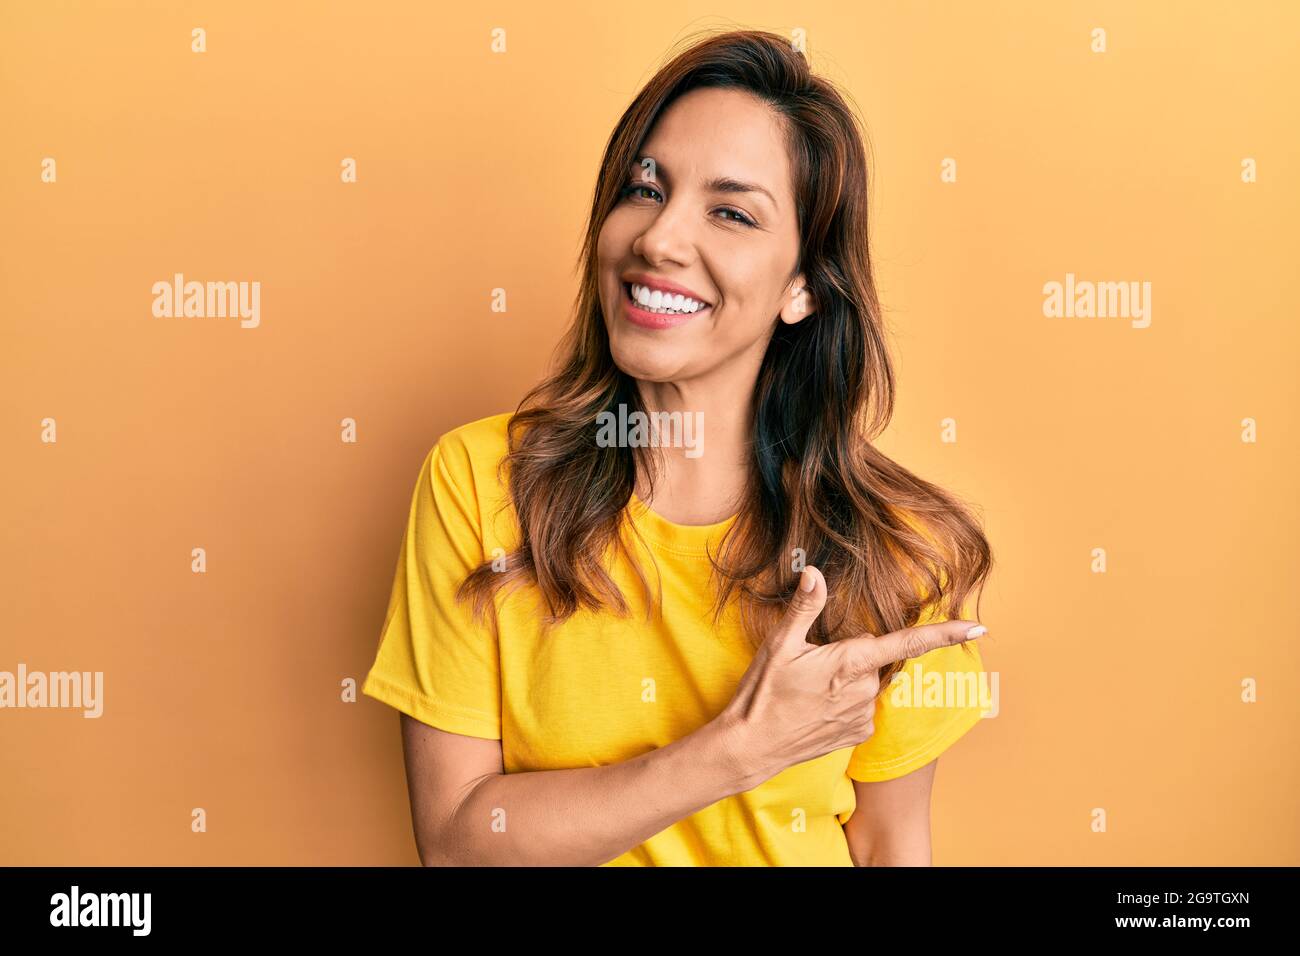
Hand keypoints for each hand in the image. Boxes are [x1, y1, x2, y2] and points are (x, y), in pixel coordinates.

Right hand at [713, 565, 983, 787]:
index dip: (945, 633)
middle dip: (854, 655)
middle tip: (815, 664)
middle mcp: (865, 690)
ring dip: (848, 681)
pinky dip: (845, 703)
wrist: (751, 748)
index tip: (978, 628)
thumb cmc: (763, 694)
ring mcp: (863, 716)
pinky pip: (861, 708)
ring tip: (810, 690)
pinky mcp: (858, 735)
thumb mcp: (779, 645)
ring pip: (868, 684)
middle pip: (876, 659)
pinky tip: (818, 708)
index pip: (907, 643)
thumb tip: (815, 572)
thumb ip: (805, 607)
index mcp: (851, 662)